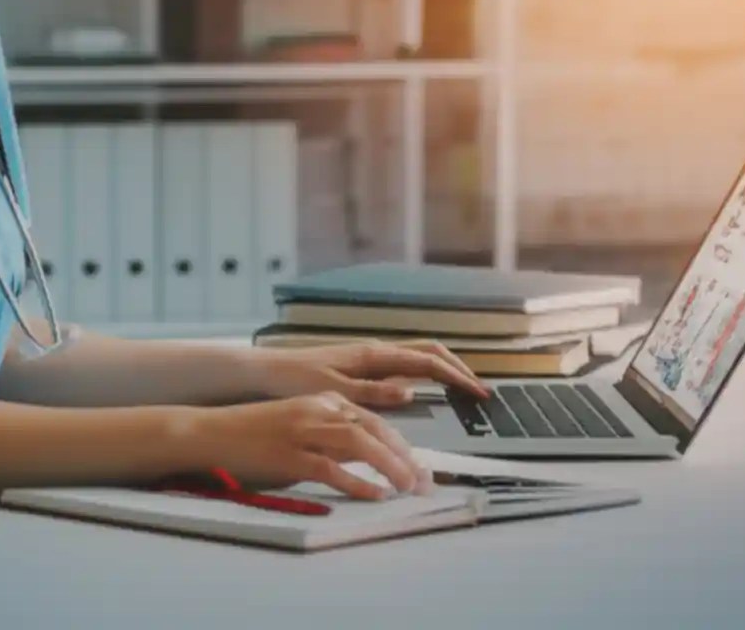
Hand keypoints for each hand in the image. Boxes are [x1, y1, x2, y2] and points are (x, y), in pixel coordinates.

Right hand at [191, 392, 431, 499]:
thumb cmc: (253, 434)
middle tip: (424, 481)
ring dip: (390, 465)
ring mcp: (303, 432)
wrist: (210, 432)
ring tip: (408, 487)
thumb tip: (367, 458)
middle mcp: (317, 411)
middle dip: (405, 456)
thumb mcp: (299, 425)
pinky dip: (358, 483)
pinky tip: (375, 494)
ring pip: (359, 443)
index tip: (418, 465)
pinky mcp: (289, 456)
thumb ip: (332, 438)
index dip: (401, 444)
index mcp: (322, 401)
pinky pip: (332, 469)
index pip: (373, 419)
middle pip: (374, 428)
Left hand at [247, 340, 489, 407]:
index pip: (427, 361)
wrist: (265, 371)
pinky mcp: (362, 366)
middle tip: (479, 390)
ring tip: (462, 388)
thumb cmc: (295, 379)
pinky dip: (424, 374)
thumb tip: (410, 393)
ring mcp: (369, 357)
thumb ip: (372, 393)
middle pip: (429, 352)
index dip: (456, 376)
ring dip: (443, 369)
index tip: (478, 392)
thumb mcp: (334, 392)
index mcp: (373, 356)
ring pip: (417, 356)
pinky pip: (402, 366)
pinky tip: (426, 390)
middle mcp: (375, 352)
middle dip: (457, 368)